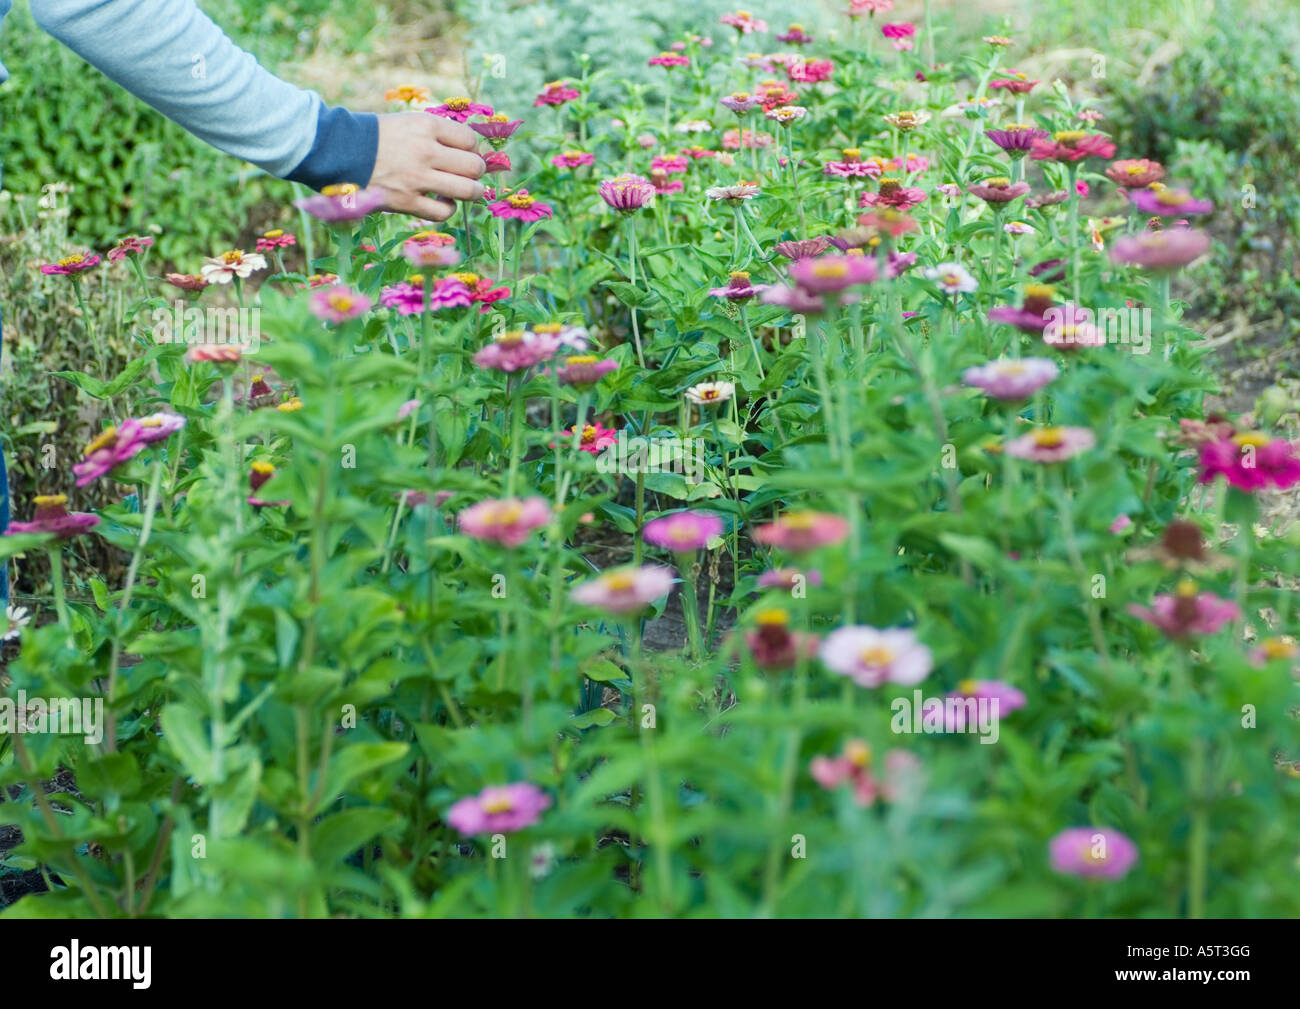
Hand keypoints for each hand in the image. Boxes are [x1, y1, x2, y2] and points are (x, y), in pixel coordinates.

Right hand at [370, 111, 486, 221]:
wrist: (341, 152)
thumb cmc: (378, 137)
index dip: (474, 149)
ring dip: (473, 193)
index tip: (467, 153)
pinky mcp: (407, 202)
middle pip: (474, 166)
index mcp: (426, 126)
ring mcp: (417, 179)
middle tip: (469, 174)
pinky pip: (444, 212)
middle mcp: (425, 151)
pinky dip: (448, 209)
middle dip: (477, 172)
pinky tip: (442, 202)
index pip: (470, 140)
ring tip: (468, 191)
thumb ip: (438, 134)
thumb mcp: (409, 122)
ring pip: (467, 191)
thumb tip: (471, 150)